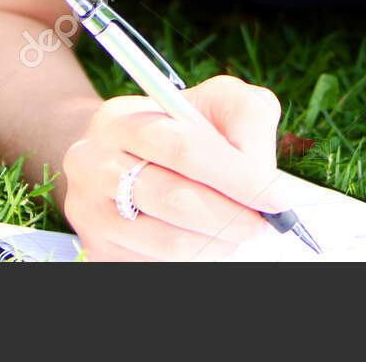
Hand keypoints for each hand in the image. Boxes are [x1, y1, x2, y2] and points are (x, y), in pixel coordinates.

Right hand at [61, 76, 296, 260]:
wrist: (118, 153)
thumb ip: (247, 121)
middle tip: (263, 223)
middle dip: (231, 216)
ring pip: (167, 241)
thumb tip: (263, 176)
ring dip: (217, 242)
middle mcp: (93, 163)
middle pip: (174, 199)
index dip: (238, 177)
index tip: (276, 197)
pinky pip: (155, 263)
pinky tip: (207, 238)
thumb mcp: (218, 102)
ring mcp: (88, 210)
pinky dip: (193, 256)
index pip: (185, 149)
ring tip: (239, 231)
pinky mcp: (96, 247)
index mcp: (123, 119)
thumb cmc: (182, 125)